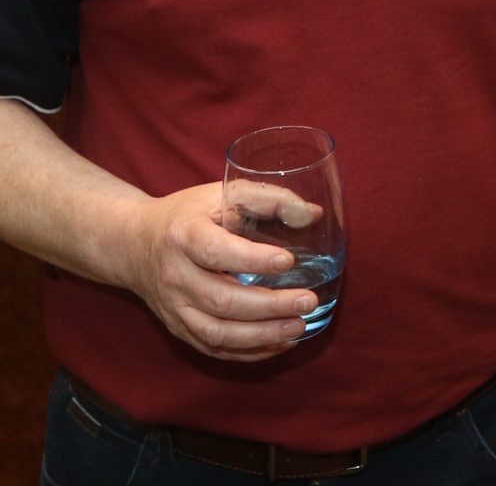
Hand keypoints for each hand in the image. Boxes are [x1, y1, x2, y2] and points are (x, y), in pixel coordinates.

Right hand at [118, 182, 317, 360]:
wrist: (133, 244)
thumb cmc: (187, 215)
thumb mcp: (221, 193)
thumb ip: (267, 199)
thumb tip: (311, 214)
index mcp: (184, 236)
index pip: (216, 253)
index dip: (253, 261)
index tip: (288, 262)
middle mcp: (175, 276)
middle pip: (221, 300)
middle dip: (269, 306)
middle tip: (308, 301)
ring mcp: (175, 307)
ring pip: (216, 332)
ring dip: (261, 336)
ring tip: (299, 327)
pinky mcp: (178, 327)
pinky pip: (212, 348)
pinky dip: (247, 352)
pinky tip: (280, 343)